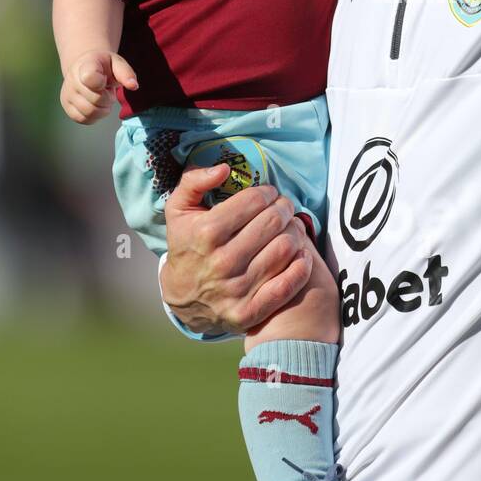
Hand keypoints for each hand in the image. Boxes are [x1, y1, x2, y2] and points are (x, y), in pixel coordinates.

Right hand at [60, 49, 138, 123]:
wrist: (84, 68)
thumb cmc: (104, 67)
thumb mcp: (116, 63)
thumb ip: (126, 73)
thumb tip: (133, 86)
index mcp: (86, 65)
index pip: (90, 78)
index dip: (100, 83)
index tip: (104, 80)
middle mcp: (72, 79)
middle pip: (96, 99)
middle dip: (108, 98)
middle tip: (107, 90)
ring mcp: (67, 94)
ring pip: (90, 112)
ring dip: (102, 108)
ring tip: (102, 97)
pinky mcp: (67, 107)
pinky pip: (84, 119)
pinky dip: (95, 115)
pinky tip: (96, 105)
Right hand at [161, 166, 315, 336]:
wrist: (182, 298)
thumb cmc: (187, 246)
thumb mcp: (178, 210)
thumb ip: (194, 182)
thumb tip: (224, 169)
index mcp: (206, 233)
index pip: (255, 201)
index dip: (267, 192)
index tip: (269, 195)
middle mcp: (222, 262)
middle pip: (274, 222)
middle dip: (284, 208)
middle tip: (283, 209)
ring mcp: (237, 289)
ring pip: (286, 248)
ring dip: (295, 232)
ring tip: (289, 229)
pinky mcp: (249, 311)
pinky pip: (289, 284)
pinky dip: (302, 265)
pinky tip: (301, 254)